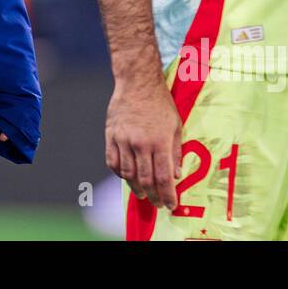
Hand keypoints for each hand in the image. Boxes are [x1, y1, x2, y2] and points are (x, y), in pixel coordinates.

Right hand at [106, 77, 181, 209]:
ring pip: (128, 174)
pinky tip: (127, 176)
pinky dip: (120, 173)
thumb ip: (176, 151)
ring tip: (142, 194)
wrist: (137, 82)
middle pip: (145, 179)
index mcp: (160, 141)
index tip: (170, 205)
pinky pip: (112, 161)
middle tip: (158, 204)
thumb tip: (176, 175)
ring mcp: (123, 140)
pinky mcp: (111, 135)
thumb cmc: (160, 103)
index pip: (163, 177)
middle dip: (154, 196)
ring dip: (136, 188)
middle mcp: (140, 143)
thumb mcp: (176, 126)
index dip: (168, 195)